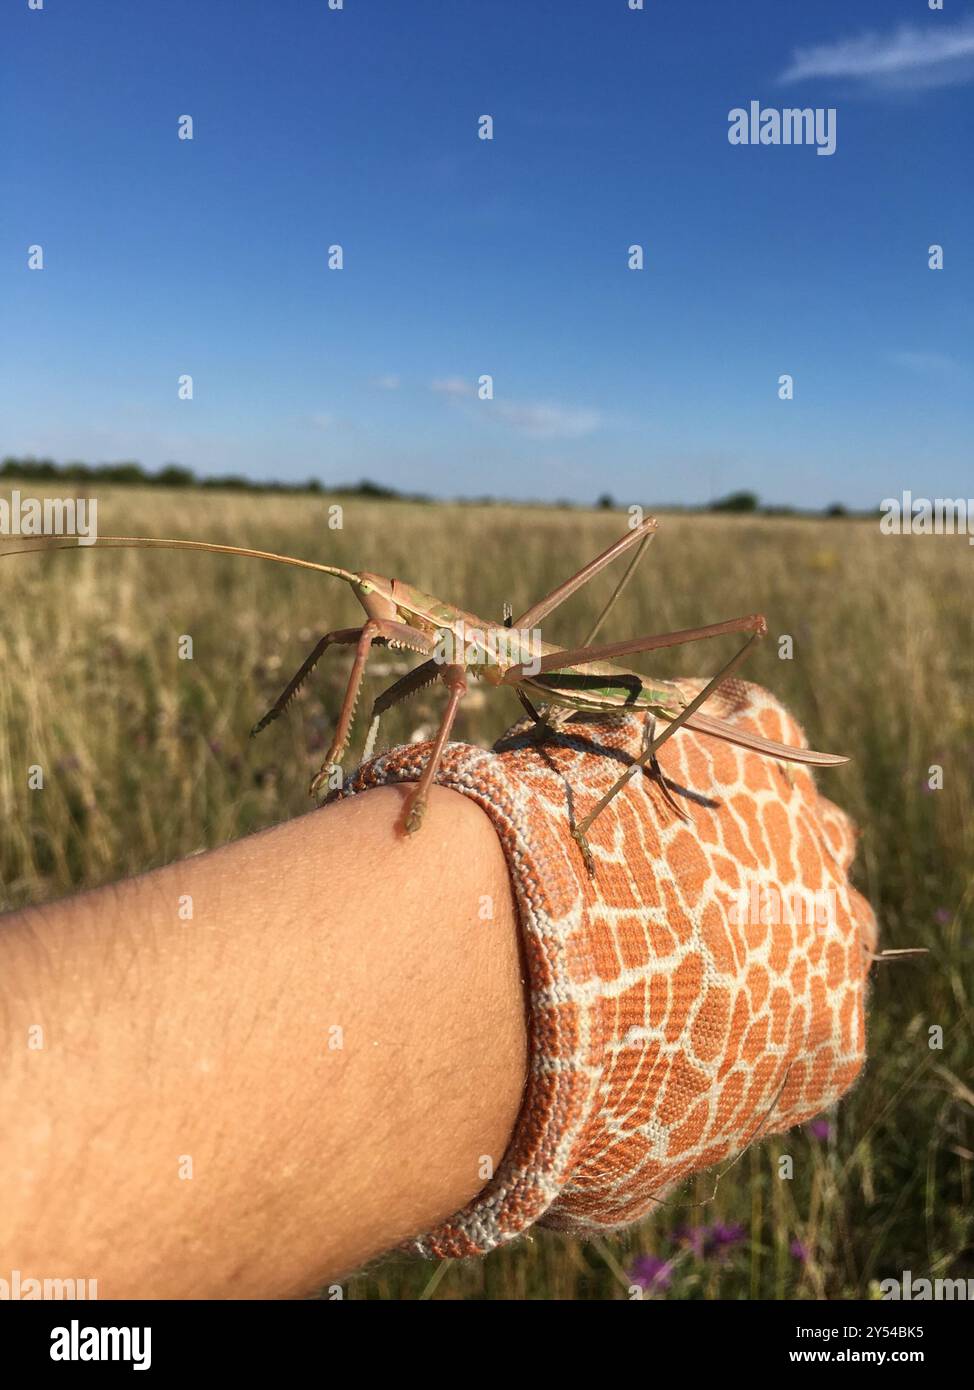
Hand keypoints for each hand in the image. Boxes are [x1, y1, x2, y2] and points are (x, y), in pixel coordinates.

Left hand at [341, 676, 876, 1257]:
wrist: (538, 960)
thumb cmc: (567, 1090)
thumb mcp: (614, 1178)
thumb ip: (643, 1168)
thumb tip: (607, 1180)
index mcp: (825, 1039)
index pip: (810, 1008)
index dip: (740, 990)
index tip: (675, 973)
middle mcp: (837, 931)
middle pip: (817, 904)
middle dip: (756, 904)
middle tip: (652, 897)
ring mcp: (801, 832)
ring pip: (796, 819)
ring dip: (741, 821)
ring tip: (642, 823)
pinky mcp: (755, 745)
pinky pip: (754, 728)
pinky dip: (710, 732)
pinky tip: (643, 748)